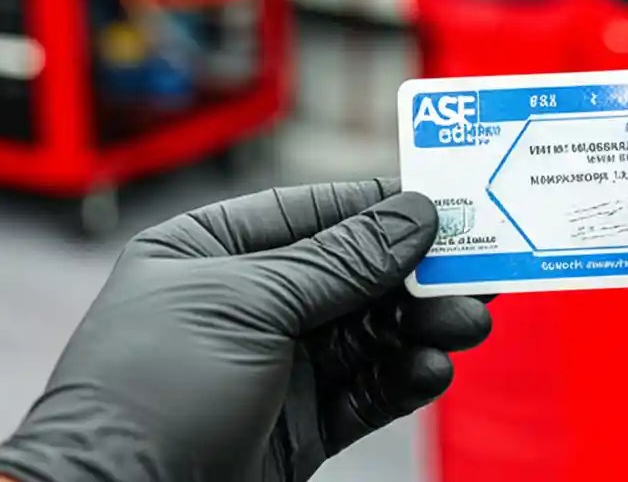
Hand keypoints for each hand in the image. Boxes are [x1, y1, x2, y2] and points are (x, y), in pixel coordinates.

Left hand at [0, 180, 490, 481]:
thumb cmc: (147, 396)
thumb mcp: (249, 306)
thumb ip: (340, 261)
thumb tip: (412, 214)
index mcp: (206, 255)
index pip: (309, 213)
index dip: (377, 206)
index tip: (444, 200)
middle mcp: (243, 307)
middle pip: (351, 275)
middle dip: (415, 273)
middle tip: (480, 266)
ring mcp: (272, 369)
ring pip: (368, 334)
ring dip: (422, 326)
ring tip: (469, 321)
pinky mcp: (297, 427)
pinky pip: (365, 391)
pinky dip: (403, 378)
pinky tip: (432, 369)